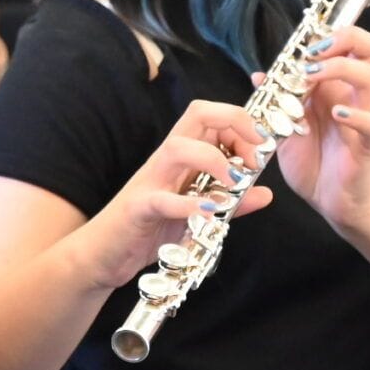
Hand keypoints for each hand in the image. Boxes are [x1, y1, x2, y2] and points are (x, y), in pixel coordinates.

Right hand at [72, 98, 277, 289]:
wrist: (104, 255)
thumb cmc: (150, 229)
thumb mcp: (198, 214)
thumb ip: (232, 203)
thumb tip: (265, 193)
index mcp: (182, 157)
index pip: (212, 118)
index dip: (242, 125)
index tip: (260, 151)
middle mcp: (166, 160)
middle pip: (198, 114)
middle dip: (234, 122)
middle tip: (254, 155)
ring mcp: (150, 181)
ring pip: (178, 147)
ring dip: (213, 158)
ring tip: (233, 182)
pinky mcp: (137, 208)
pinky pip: (161, 200)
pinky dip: (188, 206)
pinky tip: (210, 215)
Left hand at [262, 25, 369, 239]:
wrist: (329, 200)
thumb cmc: (312, 161)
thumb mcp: (285, 128)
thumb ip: (276, 101)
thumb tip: (259, 74)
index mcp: (333, 86)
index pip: (345, 43)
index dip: (325, 35)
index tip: (299, 47)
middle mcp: (351, 95)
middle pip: (369, 47)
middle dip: (343, 38)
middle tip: (313, 54)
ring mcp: (363, 116)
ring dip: (340, 69)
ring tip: (313, 77)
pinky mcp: (368, 144)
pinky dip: (356, 114)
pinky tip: (336, 114)